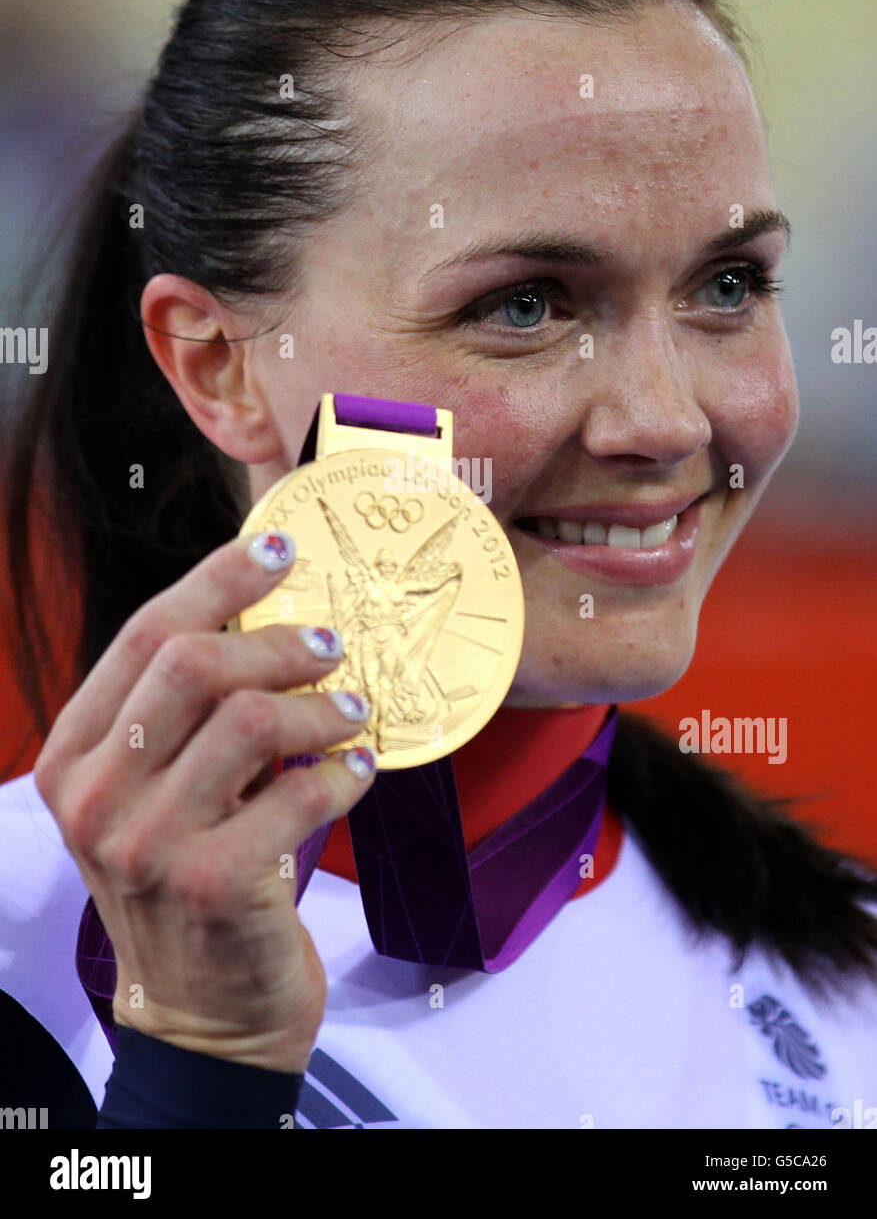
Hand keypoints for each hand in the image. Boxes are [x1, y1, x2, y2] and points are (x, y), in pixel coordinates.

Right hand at [35, 530, 375, 1072]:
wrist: (203, 1010)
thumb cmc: (191, 879)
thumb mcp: (159, 792)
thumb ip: (187, 714)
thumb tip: (265, 609)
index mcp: (75, 756)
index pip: (144, 635)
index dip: (218, 580)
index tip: (279, 549)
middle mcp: (94, 797)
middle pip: (193, 663)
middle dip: (278, 641)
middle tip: (331, 646)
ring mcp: (146, 845)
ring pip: (249, 718)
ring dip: (319, 706)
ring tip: (351, 713)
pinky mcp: (210, 884)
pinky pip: (299, 791)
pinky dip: (344, 770)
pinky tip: (359, 770)